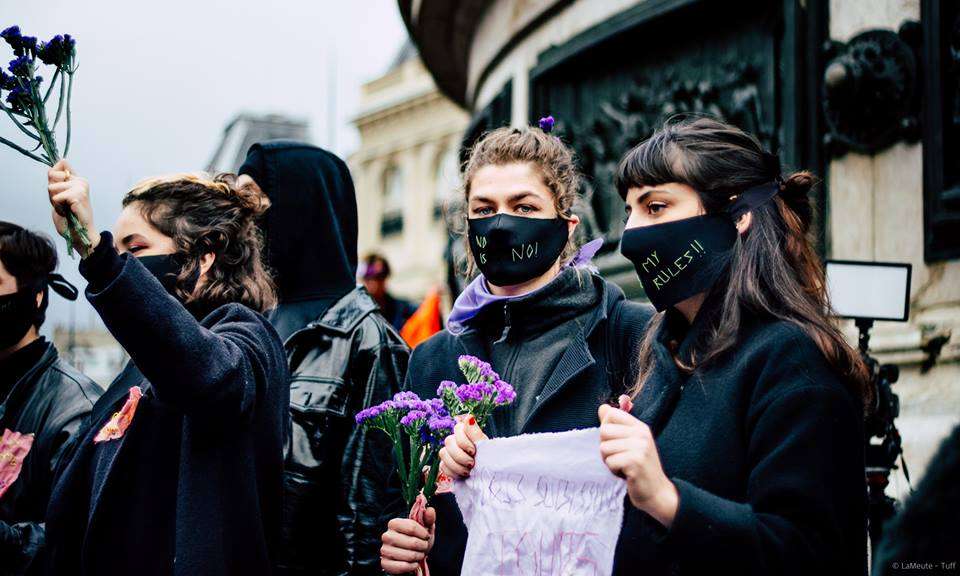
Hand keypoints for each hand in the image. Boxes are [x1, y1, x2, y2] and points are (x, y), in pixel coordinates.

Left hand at [47, 159, 98, 253]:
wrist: (79, 233)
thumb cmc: (69, 216)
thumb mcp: (58, 195)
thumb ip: (56, 181)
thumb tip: (57, 164)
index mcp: (77, 179)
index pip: (60, 164)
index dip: (53, 176)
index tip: (60, 190)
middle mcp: (81, 180)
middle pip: (51, 175)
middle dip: (52, 191)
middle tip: (63, 203)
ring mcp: (81, 187)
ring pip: (52, 187)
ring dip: (54, 200)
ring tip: (65, 208)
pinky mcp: (79, 195)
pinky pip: (56, 197)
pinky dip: (58, 207)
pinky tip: (68, 212)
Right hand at [380, 509, 435, 573]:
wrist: (412, 554)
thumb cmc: (418, 538)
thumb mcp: (425, 527)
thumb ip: (428, 518)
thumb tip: (430, 510)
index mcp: (394, 523)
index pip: (412, 528)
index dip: (423, 534)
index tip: (426, 536)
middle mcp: (386, 536)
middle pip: (412, 543)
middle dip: (423, 546)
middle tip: (424, 546)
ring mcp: (384, 550)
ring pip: (409, 556)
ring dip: (419, 556)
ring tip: (419, 554)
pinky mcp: (385, 563)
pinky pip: (403, 566)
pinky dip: (412, 566)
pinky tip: (413, 562)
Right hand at [438, 414, 486, 478]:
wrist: (487, 476)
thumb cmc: (488, 459)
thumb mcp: (484, 446)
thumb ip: (475, 432)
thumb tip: (469, 416)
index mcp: (466, 432)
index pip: (457, 428)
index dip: (464, 441)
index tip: (474, 451)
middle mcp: (456, 440)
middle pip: (448, 441)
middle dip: (461, 456)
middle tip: (472, 464)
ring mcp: (449, 452)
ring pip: (443, 453)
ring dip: (457, 465)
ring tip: (469, 471)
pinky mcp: (446, 464)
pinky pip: (442, 466)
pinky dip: (454, 473)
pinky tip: (463, 475)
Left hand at [598, 404, 678, 527]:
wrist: (656, 492)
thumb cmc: (639, 467)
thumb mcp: (630, 442)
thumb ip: (615, 425)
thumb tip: (602, 407)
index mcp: (640, 427)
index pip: (611, 413)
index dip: (606, 429)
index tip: (617, 442)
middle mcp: (642, 434)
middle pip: (604, 431)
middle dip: (606, 447)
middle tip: (620, 457)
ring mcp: (640, 447)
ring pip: (604, 448)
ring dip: (609, 461)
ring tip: (623, 466)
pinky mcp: (636, 462)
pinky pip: (610, 462)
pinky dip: (613, 470)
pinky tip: (626, 474)